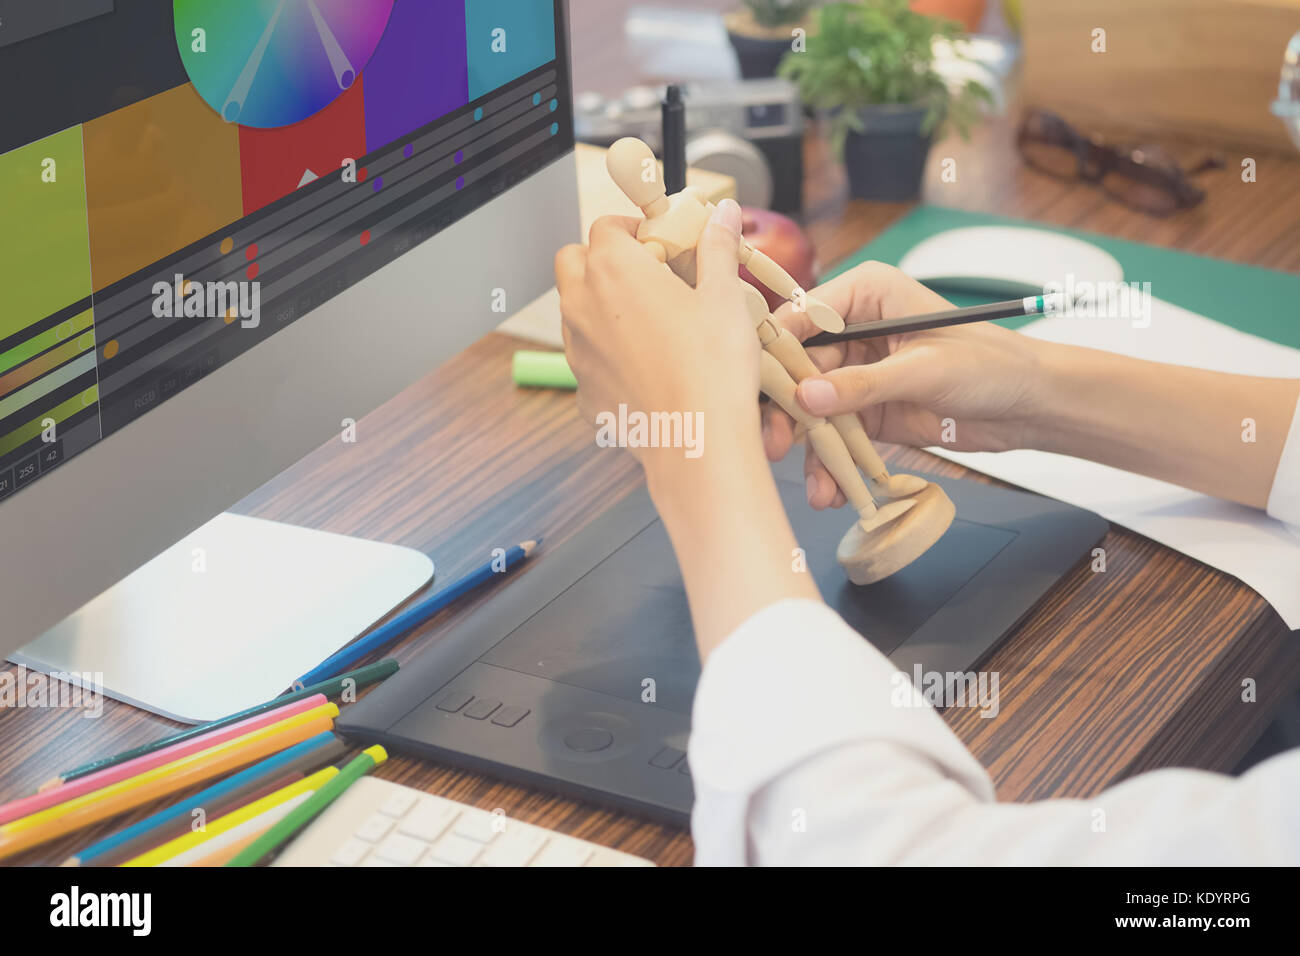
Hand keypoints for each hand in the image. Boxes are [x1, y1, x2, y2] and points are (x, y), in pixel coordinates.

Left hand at [554, 200, 759, 467]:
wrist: (697, 440)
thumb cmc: (712, 367)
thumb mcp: (724, 296)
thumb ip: (717, 248)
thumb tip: (722, 214)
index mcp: (613, 269)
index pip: (606, 227)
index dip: (634, 229)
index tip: (661, 244)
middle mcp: (582, 305)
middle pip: (572, 261)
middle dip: (601, 260)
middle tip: (646, 276)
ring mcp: (577, 352)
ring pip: (574, 312)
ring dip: (601, 307)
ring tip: (651, 324)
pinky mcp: (583, 391)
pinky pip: (587, 361)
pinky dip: (608, 356)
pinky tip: (647, 369)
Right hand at [763, 262, 1046, 509]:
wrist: (1027, 406)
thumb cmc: (990, 365)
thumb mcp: (923, 370)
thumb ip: (863, 385)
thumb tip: (807, 397)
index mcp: (865, 295)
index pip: (801, 318)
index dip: (774, 353)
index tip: (755, 390)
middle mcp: (853, 330)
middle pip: (797, 368)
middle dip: (785, 410)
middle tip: (772, 445)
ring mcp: (856, 373)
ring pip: (811, 408)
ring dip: (808, 447)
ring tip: (812, 485)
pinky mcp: (866, 411)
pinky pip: (834, 436)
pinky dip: (831, 464)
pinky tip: (830, 490)